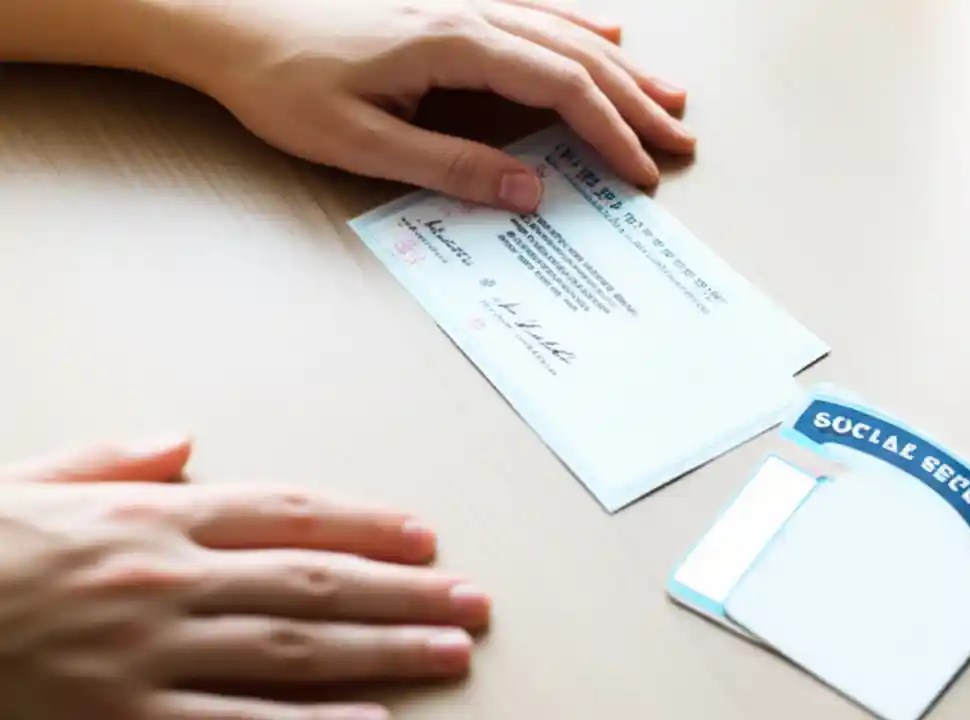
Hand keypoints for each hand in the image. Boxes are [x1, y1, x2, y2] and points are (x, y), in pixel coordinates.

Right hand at [0, 435, 488, 719]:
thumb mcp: (26, 484)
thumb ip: (111, 463)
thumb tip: (183, 441)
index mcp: (149, 518)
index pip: (287, 512)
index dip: (366, 523)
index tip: (425, 537)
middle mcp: (165, 578)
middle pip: (314, 580)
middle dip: (404, 590)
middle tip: (472, 601)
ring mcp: (148, 653)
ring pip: (294, 649)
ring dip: (384, 651)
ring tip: (450, 652)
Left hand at [168, 0, 694, 210]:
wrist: (228, 21)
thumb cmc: (284, 81)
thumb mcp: (360, 141)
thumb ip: (450, 165)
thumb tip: (531, 189)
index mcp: (455, 44)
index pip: (560, 87)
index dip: (610, 133)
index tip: (642, 174)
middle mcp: (470, 13)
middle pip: (578, 57)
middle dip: (635, 105)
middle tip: (680, 144)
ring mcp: (462, 3)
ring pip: (565, 33)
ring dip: (622, 71)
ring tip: (669, 99)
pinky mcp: (447, 7)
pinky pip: (534, 12)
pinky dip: (579, 30)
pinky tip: (606, 39)